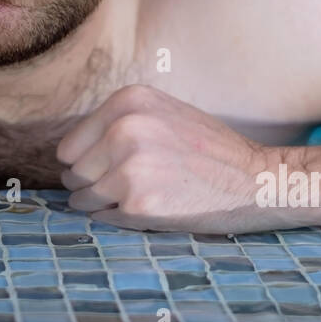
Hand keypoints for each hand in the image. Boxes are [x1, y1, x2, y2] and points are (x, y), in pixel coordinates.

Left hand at [56, 84, 283, 232]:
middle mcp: (125, 128)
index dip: (86, 164)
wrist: (256, 179)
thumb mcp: (162, 113)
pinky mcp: (139, 203)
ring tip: (140, 196)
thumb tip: (64, 156)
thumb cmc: (207, 150)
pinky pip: (104, 219)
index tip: (109, 170)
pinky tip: (152, 209)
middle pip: (73, 173)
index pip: (69, 147)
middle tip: (130, 187)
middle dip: (92, 186)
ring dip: (104, 206)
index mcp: (127, 101)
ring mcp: (131, 166)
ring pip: (83, 199)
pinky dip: (120, 220)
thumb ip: (116, 123)